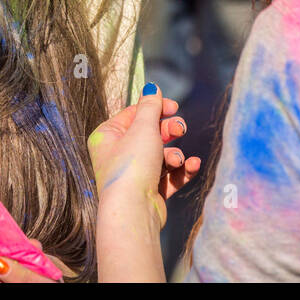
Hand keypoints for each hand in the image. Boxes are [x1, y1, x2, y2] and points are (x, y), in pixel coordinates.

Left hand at [87, 84, 200, 226]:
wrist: (133, 212)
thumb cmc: (132, 167)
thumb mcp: (143, 128)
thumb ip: (150, 106)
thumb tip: (152, 87)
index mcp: (107, 136)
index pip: (134, 114)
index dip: (156, 108)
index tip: (175, 106)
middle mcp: (117, 155)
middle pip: (149, 134)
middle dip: (169, 131)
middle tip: (180, 130)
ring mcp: (134, 175)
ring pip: (161, 155)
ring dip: (175, 155)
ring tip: (177, 160)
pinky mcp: (149, 192)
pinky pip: (168, 176)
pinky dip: (181, 170)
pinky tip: (192, 166)